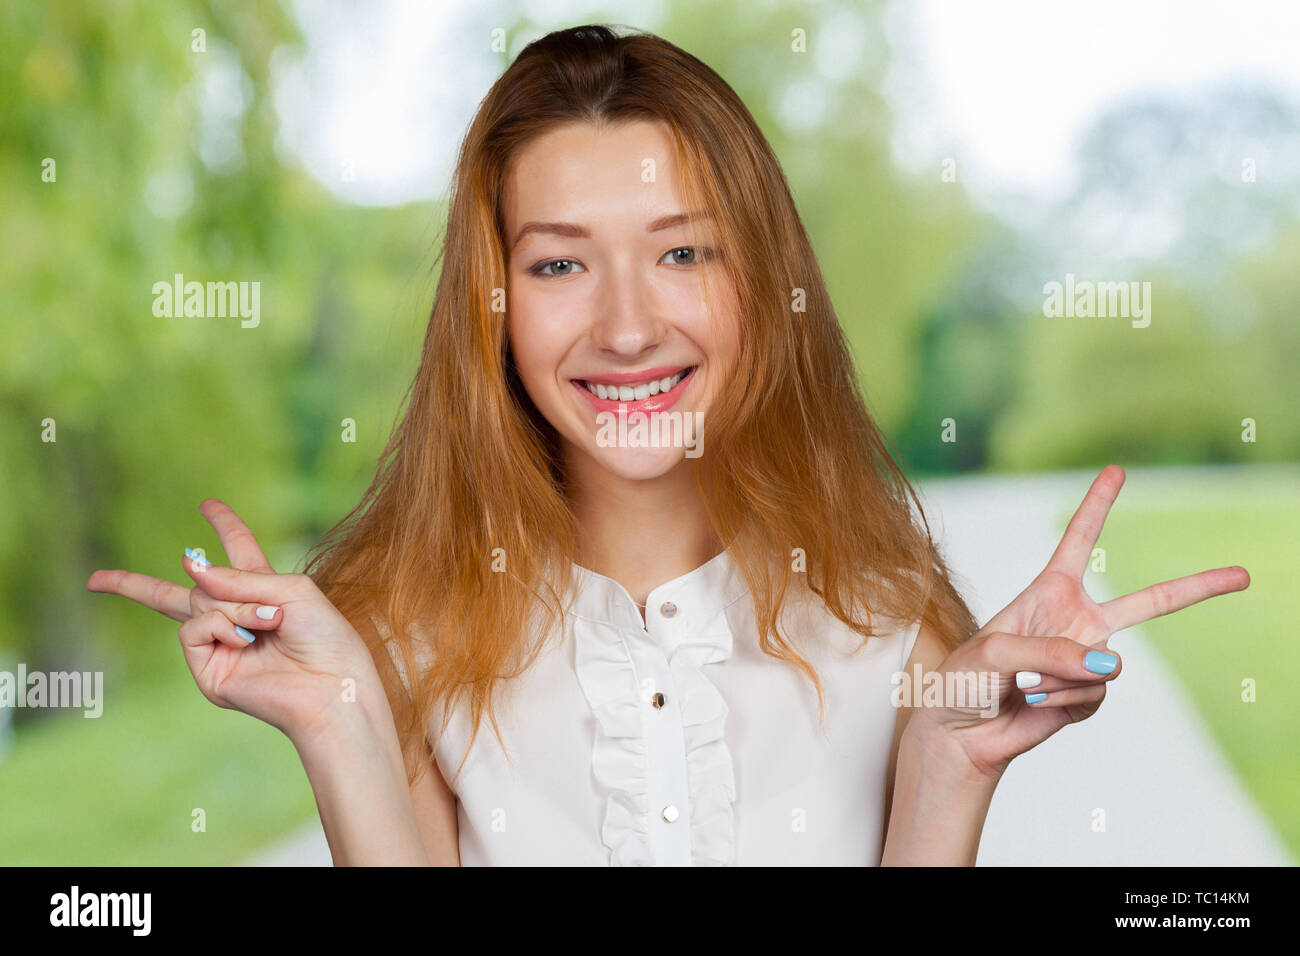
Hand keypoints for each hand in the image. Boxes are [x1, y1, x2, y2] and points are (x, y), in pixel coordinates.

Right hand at [87, 499, 382, 741]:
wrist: (331, 686)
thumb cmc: (325, 638)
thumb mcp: (291, 590)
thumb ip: (239, 576)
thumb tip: (186, 563)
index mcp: (265, 594)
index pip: (238, 555)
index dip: (225, 527)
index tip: (208, 505)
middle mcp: (237, 619)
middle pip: (180, 593)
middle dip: (133, 585)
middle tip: (95, 579)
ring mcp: (219, 647)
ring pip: (197, 604)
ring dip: (236, 608)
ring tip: (269, 624)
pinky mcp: (209, 672)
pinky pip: (194, 629)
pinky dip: (221, 626)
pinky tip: (247, 640)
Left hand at [906, 464, 1248, 779]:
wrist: (960, 733)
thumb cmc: (963, 680)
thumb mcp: (993, 653)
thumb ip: (1048, 652)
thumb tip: (1107, 665)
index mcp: (1048, 593)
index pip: (1078, 542)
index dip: (1097, 505)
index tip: (1116, 471)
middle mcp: (1075, 622)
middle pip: (1148, 603)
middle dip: (1198, 588)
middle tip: (1242, 575)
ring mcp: (1085, 660)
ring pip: (1106, 665)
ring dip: (1061, 678)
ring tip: (1025, 688)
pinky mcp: (1086, 696)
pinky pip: (1095, 695)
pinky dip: (1064, 701)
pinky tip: (1036, 705)